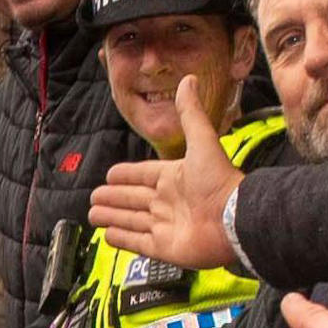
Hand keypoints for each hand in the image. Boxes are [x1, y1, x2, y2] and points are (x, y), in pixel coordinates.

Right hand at [89, 71, 241, 269]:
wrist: (234, 219)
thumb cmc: (220, 181)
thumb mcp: (202, 141)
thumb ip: (191, 113)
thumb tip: (189, 80)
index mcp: (174, 177)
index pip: (143, 175)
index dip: (127, 175)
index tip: (111, 174)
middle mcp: (168, 202)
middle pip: (133, 199)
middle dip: (114, 197)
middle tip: (94, 197)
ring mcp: (165, 226)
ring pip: (131, 220)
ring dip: (112, 216)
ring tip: (93, 214)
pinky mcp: (164, 248)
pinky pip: (138, 242)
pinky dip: (122, 239)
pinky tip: (107, 235)